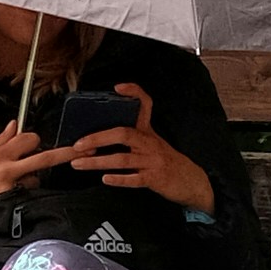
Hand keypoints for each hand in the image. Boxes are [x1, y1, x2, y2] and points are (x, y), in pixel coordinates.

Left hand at [64, 83, 213, 217]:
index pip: (145, 104)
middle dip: (97, 138)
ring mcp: (153, 161)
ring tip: (78, 163)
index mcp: (149, 132)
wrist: (192, 181)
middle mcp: (150, 143)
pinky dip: (119, 179)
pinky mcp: (156, 179)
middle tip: (77, 144)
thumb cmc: (167, 161)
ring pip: (123, 159)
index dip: (133, 92)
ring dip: (98, 161)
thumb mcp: (154, 143)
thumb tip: (99, 137)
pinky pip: (135, 179)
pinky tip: (105, 179)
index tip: (117, 87)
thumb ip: (133, 136)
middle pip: (123, 133)